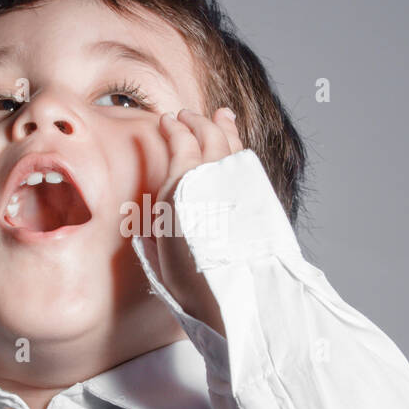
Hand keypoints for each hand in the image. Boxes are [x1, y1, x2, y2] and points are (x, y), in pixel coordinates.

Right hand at [151, 107, 244, 336]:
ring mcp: (238, 184)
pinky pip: (246, 161)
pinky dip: (239, 145)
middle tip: (187, 116)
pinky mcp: (257, 196)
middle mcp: (211, 177)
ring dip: (222, 125)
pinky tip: (237, 143)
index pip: (179, 141)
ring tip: (219, 115)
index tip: (166, 122)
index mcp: (181, 185)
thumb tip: (151, 222)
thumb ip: (154, 227)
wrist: (233, 293)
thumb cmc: (191, 279)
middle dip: (196, 121)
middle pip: (207, 134)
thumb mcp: (158, 252)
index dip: (172, 128)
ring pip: (231, 143)